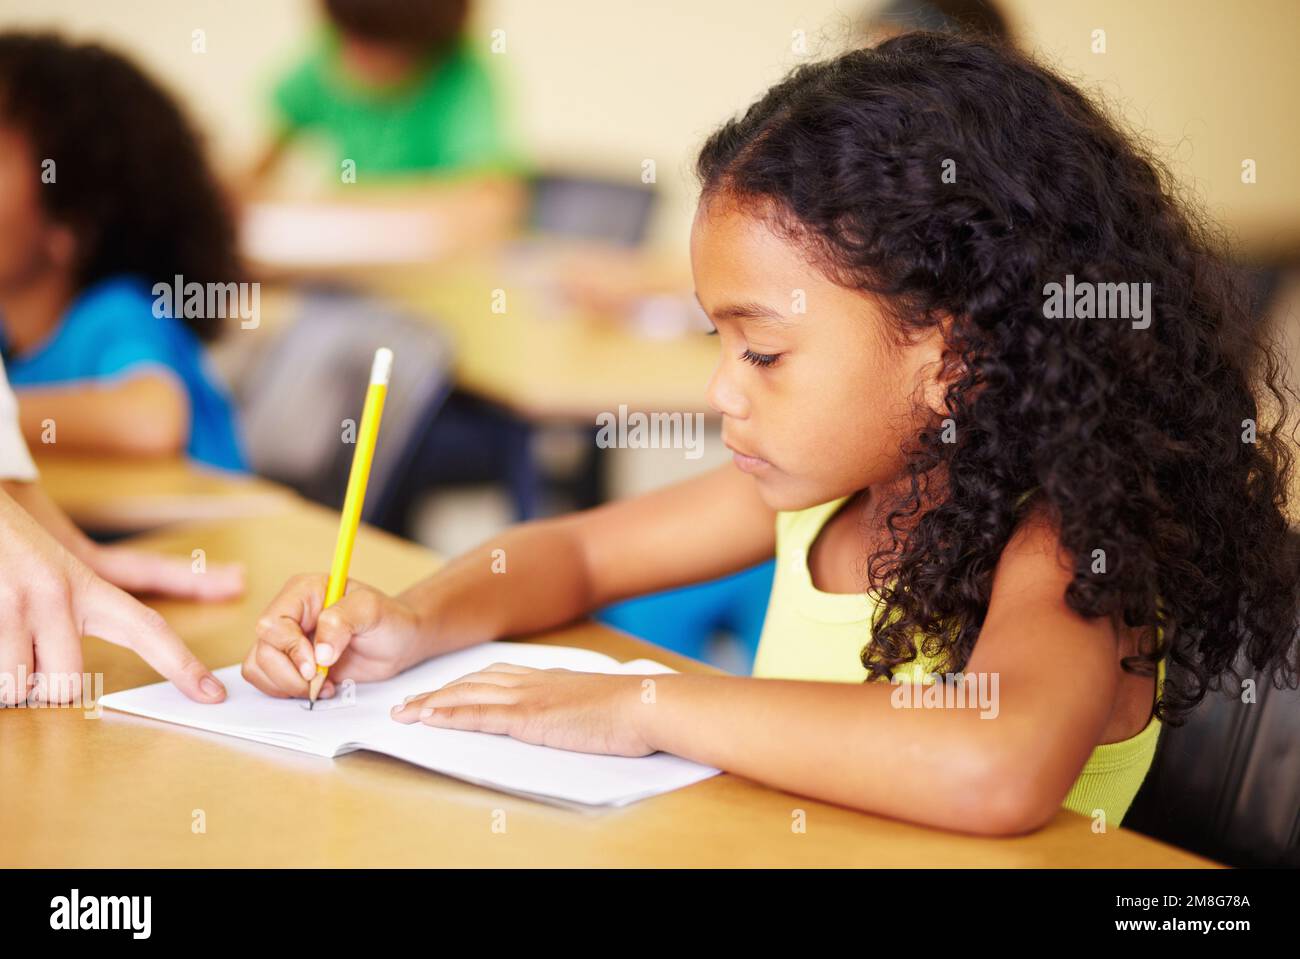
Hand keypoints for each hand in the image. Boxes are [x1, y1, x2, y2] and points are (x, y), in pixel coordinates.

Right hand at [0, 488, 225, 704]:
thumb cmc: (3, 540)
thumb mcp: (52, 570)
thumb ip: (77, 612)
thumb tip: (65, 678)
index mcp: (85, 582)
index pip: (148, 627)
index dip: (181, 663)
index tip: (212, 694)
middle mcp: (58, 593)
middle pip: (66, 684)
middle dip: (42, 686)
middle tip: (26, 654)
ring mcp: (17, 604)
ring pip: (19, 685)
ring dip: (6, 676)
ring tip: (0, 631)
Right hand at [242, 573, 425, 698]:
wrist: (399, 642)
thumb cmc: (389, 619)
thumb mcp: (372, 611)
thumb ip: (342, 621)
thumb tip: (319, 653)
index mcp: (303, 592)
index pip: (273, 622)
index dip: (290, 648)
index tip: (315, 666)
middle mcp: (290, 614)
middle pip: (263, 649)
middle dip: (289, 673)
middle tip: (320, 681)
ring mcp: (287, 640)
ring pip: (259, 667)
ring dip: (288, 685)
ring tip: (323, 685)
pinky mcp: (290, 663)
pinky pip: (268, 681)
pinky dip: (289, 691)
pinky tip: (319, 688)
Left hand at [389, 663, 655, 756]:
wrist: (643, 706)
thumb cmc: (627, 711)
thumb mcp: (589, 703)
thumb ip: (567, 706)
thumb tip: (559, 716)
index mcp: (543, 679)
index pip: (490, 678)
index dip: (458, 686)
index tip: (436, 693)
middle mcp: (529, 682)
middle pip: (470, 684)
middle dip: (434, 693)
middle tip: (405, 704)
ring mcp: (527, 697)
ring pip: (467, 697)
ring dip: (431, 704)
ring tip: (404, 713)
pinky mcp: (529, 717)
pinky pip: (480, 716)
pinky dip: (449, 716)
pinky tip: (429, 719)